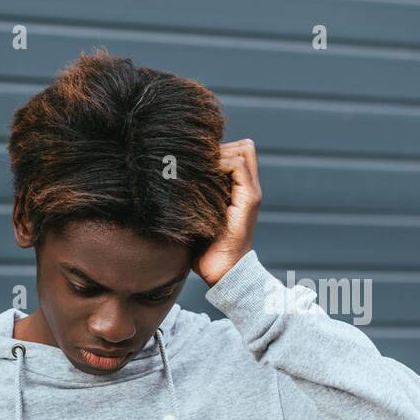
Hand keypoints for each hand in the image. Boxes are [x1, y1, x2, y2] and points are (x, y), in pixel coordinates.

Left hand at [194, 138, 261, 287]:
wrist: (222, 273)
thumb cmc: (204, 250)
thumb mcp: (196, 217)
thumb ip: (194, 198)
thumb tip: (169, 181)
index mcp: (238, 190)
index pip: (236, 152)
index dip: (217, 150)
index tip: (193, 162)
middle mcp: (247, 188)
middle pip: (242, 147)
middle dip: (218, 148)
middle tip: (195, 163)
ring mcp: (250, 192)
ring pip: (243, 151)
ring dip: (218, 155)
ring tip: (197, 170)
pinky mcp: (249, 199)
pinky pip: (238, 166)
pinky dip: (221, 164)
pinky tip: (202, 178)